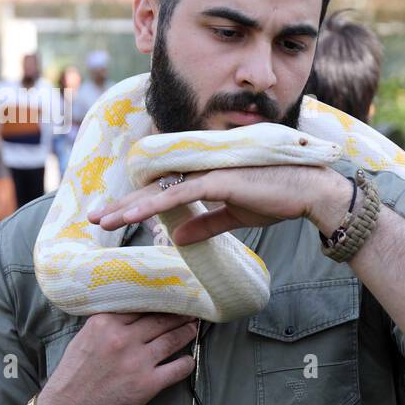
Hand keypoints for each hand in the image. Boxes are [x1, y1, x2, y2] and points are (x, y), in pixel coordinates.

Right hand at [34, 312, 196, 404]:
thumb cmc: (74, 375)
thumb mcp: (84, 338)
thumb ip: (107, 324)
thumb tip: (133, 312)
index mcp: (105, 324)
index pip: (141, 305)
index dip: (160, 302)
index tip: (171, 299)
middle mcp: (122, 339)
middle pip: (161, 320)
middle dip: (179, 315)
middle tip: (190, 311)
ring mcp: (137, 362)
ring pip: (172, 339)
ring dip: (187, 332)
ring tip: (193, 327)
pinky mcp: (147, 384)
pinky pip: (178, 368)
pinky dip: (187, 362)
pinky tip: (189, 359)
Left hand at [88, 165, 344, 244]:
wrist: (310, 191)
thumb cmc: (278, 198)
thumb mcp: (235, 215)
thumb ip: (206, 224)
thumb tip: (178, 237)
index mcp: (206, 173)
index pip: (164, 188)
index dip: (138, 202)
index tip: (114, 215)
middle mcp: (202, 167)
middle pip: (153, 186)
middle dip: (122, 203)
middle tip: (95, 218)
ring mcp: (208, 171)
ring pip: (158, 189)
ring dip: (127, 206)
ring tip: (102, 220)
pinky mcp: (217, 180)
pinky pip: (176, 194)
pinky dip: (150, 205)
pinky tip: (129, 217)